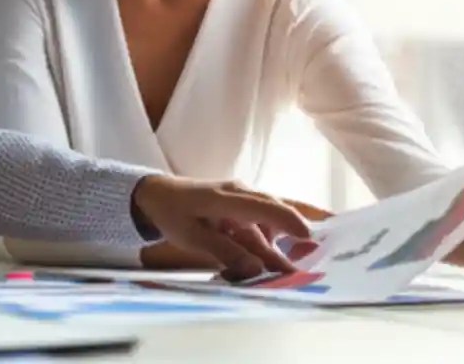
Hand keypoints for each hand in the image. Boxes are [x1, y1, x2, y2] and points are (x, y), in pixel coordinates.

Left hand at [142, 197, 331, 275]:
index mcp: (228, 197)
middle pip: (274, 212)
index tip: (308, 240)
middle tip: (304, 260)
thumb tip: (257, 269)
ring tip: (281, 270)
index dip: (289, 223)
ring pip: (266, 223)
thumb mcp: (192, 237)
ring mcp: (241, 199)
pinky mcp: (239, 207)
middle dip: (291, 236)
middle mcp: (241, 193)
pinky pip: (256, 225)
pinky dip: (260, 243)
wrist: (155, 194)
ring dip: (272, 246)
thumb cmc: (172, 213)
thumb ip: (226, 252)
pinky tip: (260, 263)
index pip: (267, 207)